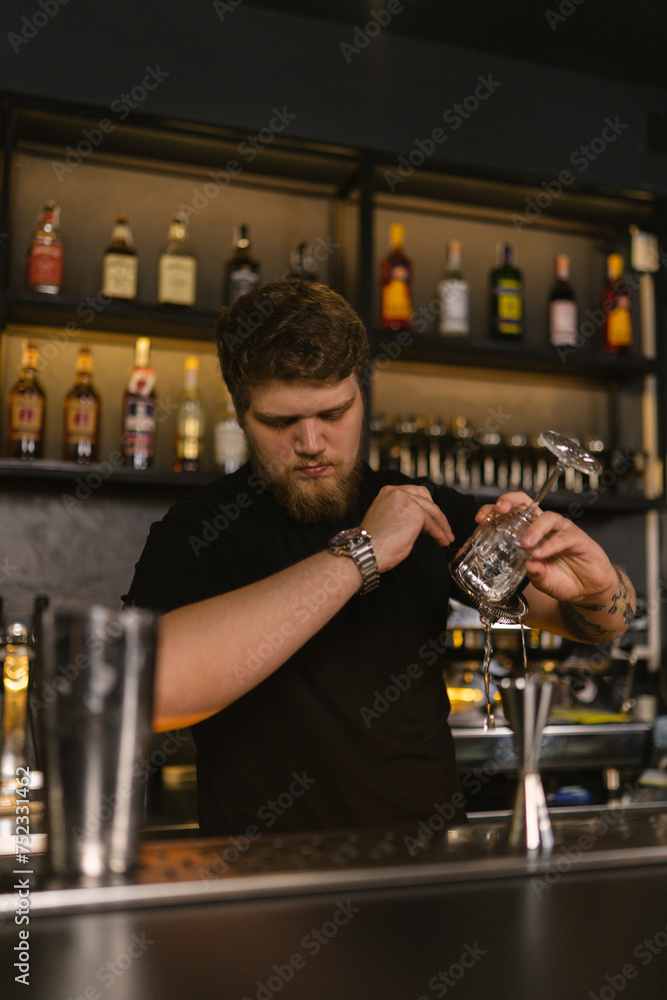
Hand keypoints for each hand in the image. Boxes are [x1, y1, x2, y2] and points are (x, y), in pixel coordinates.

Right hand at [361, 484, 453, 573]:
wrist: (364, 551)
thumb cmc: (372, 542)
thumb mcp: (386, 518)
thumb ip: (400, 513)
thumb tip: (420, 520)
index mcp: (388, 491)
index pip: (415, 493)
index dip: (426, 506)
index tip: (432, 518)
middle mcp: (398, 492)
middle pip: (427, 500)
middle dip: (437, 515)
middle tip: (443, 528)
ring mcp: (408, 502)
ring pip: (433, 512)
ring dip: (442, 527)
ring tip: (446, 538)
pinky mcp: (416, 515)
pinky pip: (433, 525)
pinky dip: (440, 534)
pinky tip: (442, 541)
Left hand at [486, 492, 614, 603]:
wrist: (589, 590)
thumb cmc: (563, 580)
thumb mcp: (542, 581)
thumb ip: (533, 574)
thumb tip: (525, 565)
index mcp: (530, 532)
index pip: (511, 513)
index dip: (494, 511)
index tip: (480, 518)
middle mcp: (544, 527)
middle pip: (526, 504)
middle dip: (510, 502)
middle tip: (499, 511)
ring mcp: (561, 530)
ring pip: (546, 518)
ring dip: (533, 529)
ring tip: (525, 544)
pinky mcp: (578, 538)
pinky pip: (563, 537)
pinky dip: (550, 545)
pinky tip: (541, 554)